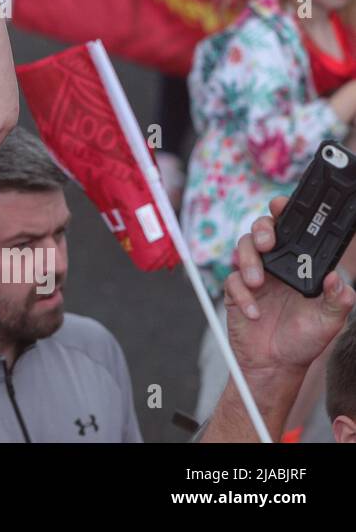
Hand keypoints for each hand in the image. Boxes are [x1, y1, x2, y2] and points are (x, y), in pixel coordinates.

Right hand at [223, 197, 355, 375]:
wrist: (275, 365)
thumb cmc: (304, 340)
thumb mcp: (330, 321)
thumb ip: (338, 299)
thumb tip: (335, 278)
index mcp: (299, 266)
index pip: (292, 231)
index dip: (285, 213)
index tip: (281, 205)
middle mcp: (276, 265)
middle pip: (262, 230)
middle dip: (262, 230)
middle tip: (267, 244)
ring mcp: (254, 276)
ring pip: (243, 248)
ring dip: (248, 260)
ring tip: (257, 282)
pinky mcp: (236, 291)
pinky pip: (232, 281)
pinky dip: (242, 294)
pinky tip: (255, 312)